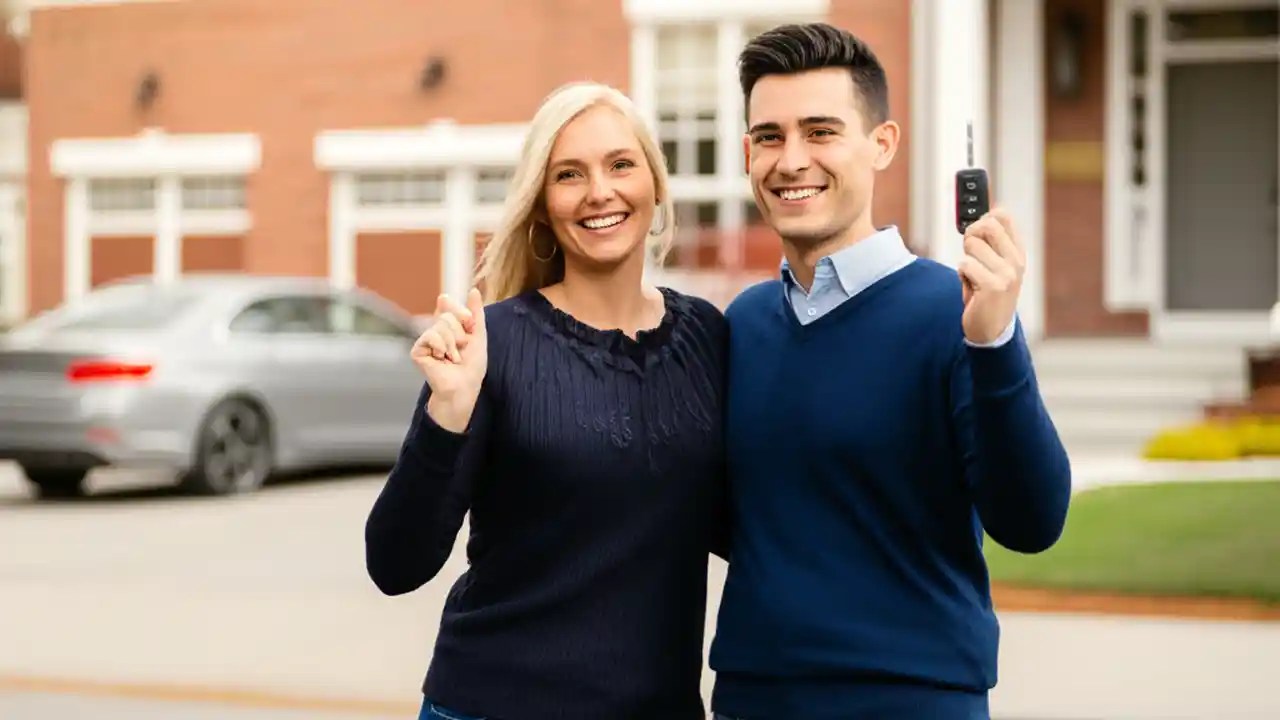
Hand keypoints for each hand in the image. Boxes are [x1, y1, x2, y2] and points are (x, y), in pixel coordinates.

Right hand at [410, 288, 487, 431]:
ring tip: (453, 358)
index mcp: (448, 325)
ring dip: (453, 344)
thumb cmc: (472, 365)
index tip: (469, 324)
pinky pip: (430, 336)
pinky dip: (441, 347)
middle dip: (460, 333)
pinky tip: (441, 359)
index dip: (461, 313)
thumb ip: (476, 312)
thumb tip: (473, 290)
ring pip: (440, 325)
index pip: (448, 304)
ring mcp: (425, 340)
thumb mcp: (478, 335)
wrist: (464, 385)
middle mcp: (435, 330)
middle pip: (447, 315)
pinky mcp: (417, 350)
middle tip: (461, 349)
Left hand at [958, 208, 1024, 344]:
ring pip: (972, 245)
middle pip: (986, 224)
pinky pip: (965, 265)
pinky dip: (962, 276)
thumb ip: (990, 243)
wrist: (991, 330)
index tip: (978, 234)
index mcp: (1017, 253)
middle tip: (971, 256)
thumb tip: (980, 216)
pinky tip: (972, 289)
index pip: (1003, 216)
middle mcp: (1015, 261)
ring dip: (966, 261)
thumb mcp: (994, 266)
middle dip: (971, 237)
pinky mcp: (993, 286)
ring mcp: (1007, 274)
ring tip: (974, 278)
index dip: (983, 219)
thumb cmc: (987, 295)